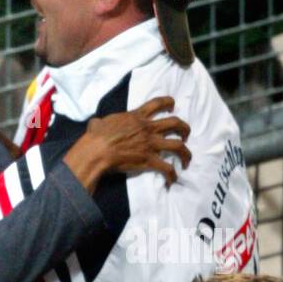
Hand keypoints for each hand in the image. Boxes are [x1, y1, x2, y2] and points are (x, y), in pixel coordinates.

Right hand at [64, 96, 190, 192]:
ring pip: (178, 145)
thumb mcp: (98, 122)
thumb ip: (102, 121)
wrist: (97, 151)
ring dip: (186, 152)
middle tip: (185, 134)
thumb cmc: (95, 136)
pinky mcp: (149, 160)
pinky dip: (172, 174)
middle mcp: (148, 128)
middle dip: (184, 128)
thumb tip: (96, 123)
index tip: (173, 106)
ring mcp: (151, 144)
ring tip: (187, 158)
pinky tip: (172, 179)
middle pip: (175, 123)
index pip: (158, 103)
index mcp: (137, 116)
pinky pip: (167, 168)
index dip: (169, 102)